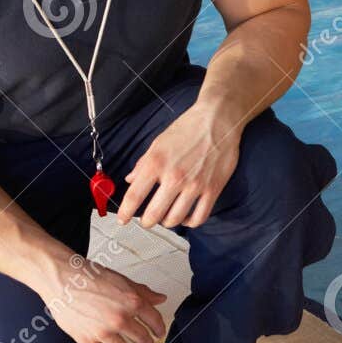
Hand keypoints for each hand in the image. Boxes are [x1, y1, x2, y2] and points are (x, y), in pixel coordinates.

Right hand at [37, 254, 166, 342]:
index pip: (155, 321)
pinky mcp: (87, 340)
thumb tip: (160, 299)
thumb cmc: (89, 276)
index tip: (158, 333)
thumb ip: (143, 292)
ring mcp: (104, 331)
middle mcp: (120, 319)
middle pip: (143, 340)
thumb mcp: (122, 280)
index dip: (159, 329)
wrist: (63, 279)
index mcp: (132, 301)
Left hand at [117, 101, 241, 228]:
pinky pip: (199, 217)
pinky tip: (186, 217)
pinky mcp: (213, 189)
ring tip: (166, 218)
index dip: (126, 213)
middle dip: (146, 222)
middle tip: (146, 221)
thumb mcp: (159, 142)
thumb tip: (131, 179)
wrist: (218, 120)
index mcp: (156, 163)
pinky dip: (190, 223)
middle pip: (154, 214)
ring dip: (167, 223)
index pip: (134, 196)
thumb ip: (143, 163)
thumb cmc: (189, 127)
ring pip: (175, 219)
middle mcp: (174, 177)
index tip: (123, 220)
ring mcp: (194, 185)